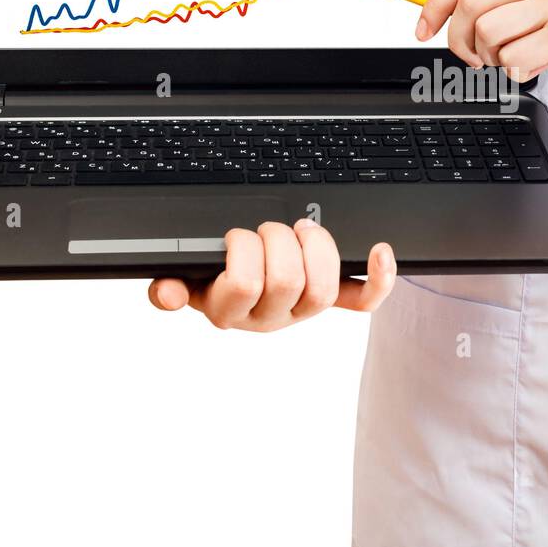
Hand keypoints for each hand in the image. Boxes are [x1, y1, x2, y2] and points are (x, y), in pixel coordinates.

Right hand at [148, 220, 395, 331]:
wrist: (234, 289)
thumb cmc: (210, 276)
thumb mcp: (184, 278)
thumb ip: (170, 282)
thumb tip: (167, 293)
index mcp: (230, 310)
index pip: (244, 283)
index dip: (243, 249)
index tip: (235, 236)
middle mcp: (268, 316)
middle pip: (287, 280)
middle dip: (277, 239)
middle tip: (268, 229)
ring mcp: (302, 311)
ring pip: (322, 288)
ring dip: (315, 247)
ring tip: (303, 230)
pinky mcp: (330, 302)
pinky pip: (362, 300)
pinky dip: (377, 278)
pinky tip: (380, 251)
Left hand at [415, 0, 547, 86]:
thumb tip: (460, 14)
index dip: (435, 2)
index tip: (423, 27)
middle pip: (470, 2)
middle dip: (458, 38)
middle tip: (472, 57)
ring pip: (488, 31)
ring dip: (488, 58)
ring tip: (510, 61)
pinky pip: (516, 56)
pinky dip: (513, 70)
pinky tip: (531, 68)